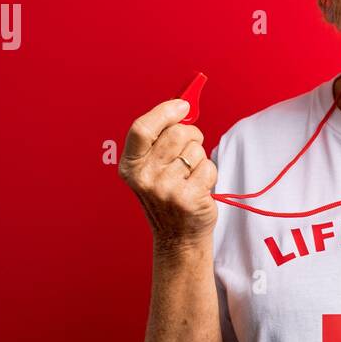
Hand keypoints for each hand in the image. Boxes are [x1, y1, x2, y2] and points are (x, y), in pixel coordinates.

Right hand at [119, 98, 218, 250]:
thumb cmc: (169, 196)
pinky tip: (199, 188)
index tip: (183, 105)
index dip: (165, 112)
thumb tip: (185, 104)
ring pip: (196, 150)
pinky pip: (208, 167)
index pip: (142, 128)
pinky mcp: (188, 198)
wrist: (178, 237)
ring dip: (200, 158)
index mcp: (131, 166)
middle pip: (177, 134)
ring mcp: (165, 189)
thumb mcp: (153, 167)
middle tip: (190, 150)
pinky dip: (209, 174)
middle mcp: (144, 177)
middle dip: (192, 135)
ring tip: (190, 176)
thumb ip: (162, 137)